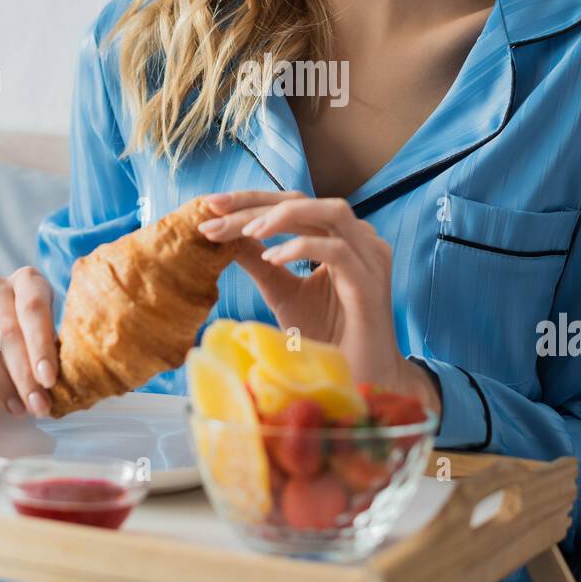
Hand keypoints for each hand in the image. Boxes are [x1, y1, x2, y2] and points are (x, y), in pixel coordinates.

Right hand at [0, 267, 58, 417]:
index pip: (33, 308)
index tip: (49, 380)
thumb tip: (62, 390)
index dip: (41, 346)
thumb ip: (57, 352)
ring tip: (16, 408)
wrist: (8, 331)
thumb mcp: (54, 333)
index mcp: (27, 280)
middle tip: (36, 404)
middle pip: (6, 329)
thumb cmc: (38, 334)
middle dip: (23, 373)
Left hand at [198, 190, 438, 412]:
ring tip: (245, 231)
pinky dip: (300, 248)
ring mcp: (369, 259)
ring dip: (281, 216)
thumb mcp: (282, 292)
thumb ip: (259, 261)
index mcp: (340, 238)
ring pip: (328, 212)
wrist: (360, 380)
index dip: (251, 201)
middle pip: (306, 200)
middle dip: (256, 203)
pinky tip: (271, 259)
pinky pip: (336, 250)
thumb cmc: (326, 339)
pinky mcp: (370, 283)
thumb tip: (225, 233)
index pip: (293, 204)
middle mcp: (359, 240)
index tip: (210, 207)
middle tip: (214, 211)